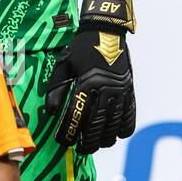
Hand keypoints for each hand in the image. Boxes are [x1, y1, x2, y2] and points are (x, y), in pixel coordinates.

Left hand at [44, 0, 136, 153]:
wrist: (107, 30)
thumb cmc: (81, 48)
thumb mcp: (63, 65)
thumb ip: (56, 89)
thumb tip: (51, 112)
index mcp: (86, 81)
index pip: (76, 114)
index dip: (69, 131)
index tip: (63, 141)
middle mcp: (105, 87)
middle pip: (97, 124)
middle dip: (89, 141)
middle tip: (82, 150)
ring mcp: (120, 89)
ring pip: (114, 123)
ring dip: (106, 138)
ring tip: (98, 144)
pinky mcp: (129, 89)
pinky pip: (130, 114)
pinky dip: (124, 127)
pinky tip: (117, 134)